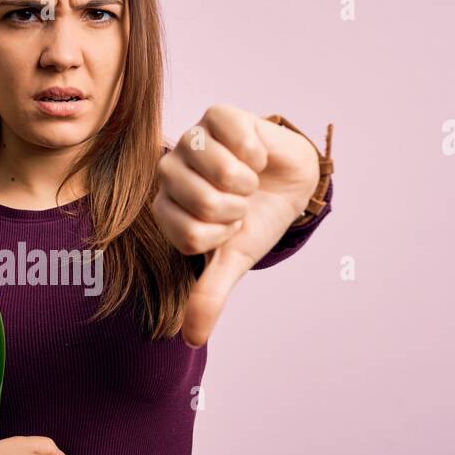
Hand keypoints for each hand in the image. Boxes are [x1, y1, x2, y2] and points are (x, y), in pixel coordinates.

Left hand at [152, 104, 320, 347]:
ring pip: (219, 170)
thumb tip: (190, 339)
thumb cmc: (254, 219)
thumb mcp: (233, 260)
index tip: (230, 228)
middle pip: (202, 202)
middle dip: (237, 210)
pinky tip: (256, 155)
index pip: (187, 234)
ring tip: (249, 179)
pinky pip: (234, 135)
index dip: (221, 235)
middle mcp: (170, 173)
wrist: (288, 182)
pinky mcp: (217, 115)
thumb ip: (209, 295)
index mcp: (166, 208)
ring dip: (247, 181)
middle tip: (241, 202)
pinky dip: (256, 151)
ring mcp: (192, 141)